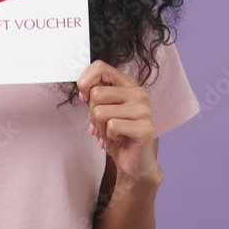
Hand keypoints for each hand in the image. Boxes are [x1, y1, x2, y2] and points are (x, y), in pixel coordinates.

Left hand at [77, 60, 160, 183]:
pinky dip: (108, 137)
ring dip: (99, 128)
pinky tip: (118, 140)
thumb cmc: (117, 134)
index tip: (84, 97)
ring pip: (100, 112)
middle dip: (92, 114)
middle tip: (102, 125)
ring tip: (110, 134)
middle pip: (96, 94)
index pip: (100, 67)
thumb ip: (95, 94)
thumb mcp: (103, 109)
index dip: (85, 81)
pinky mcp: (144, 128)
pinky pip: (111, 126)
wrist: (134, 161)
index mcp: (128, 84)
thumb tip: (83, 88)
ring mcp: (143, 110)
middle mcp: (138, 93)